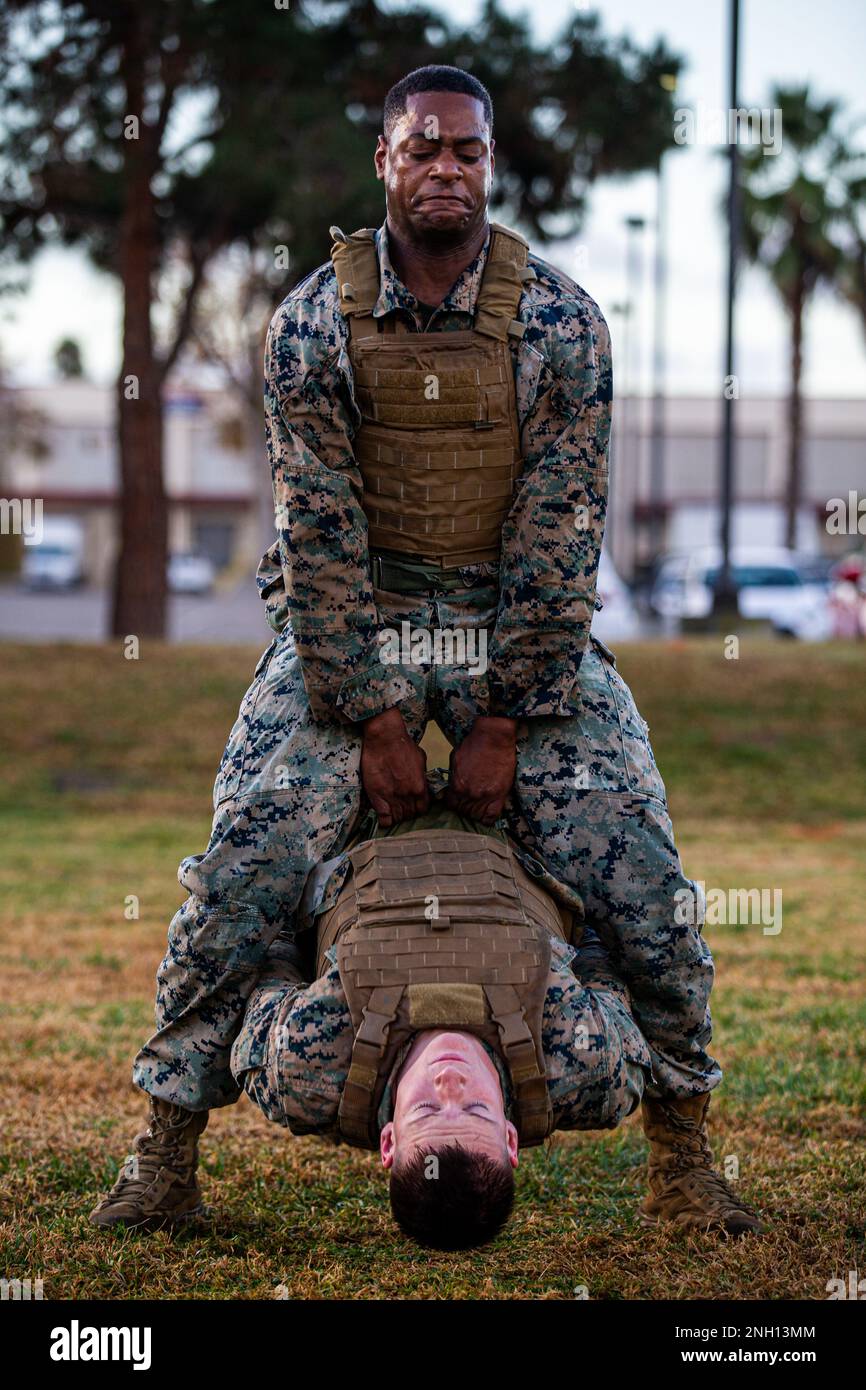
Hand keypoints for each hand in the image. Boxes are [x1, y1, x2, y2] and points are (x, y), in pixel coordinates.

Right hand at [361, 706, 428, 827]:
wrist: (384, 738)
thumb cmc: (403, 745)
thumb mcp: (421, 760)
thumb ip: (422, 777)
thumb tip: (423, 785)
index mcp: (420, 787)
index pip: (422, 810)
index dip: (417, 808)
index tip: (412, 804)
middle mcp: (408, 795)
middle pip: (409, 815)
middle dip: (406, 812)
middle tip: (400, 805)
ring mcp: (392, 797)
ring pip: (398, 819)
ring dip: (396, 816)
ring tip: (392, 808)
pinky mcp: (376, 796)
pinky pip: (384, 819)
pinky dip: (385, 820)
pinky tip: (384, 813)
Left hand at [445, 716, 517, 824]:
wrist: (493, 738)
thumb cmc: (473, 745)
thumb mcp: (454, 760)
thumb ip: (452, 777)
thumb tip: (449, 788)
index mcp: (457, 785)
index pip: (451, 805)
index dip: (454, 803)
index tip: (458, 800)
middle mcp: (469, 794)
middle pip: (463, 812)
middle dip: (465, 808)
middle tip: (469, 802)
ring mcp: (485, 796)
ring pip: (476, 816)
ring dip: (476, 813)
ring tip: (478, 806)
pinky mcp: (499, 795)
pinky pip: (492, 816)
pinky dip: (489, 818)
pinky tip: (487, 812)